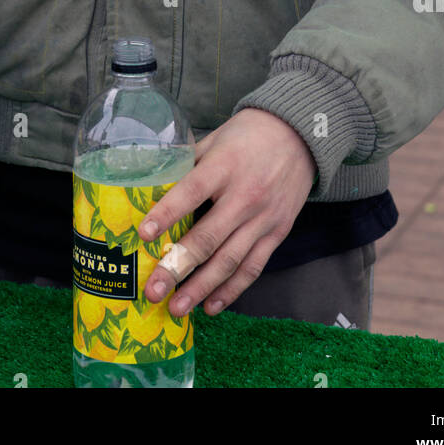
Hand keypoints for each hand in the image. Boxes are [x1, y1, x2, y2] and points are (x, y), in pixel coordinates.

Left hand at [138, 107, 316, 316]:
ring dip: (201, 288)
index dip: (167, 213)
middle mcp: (245, 196)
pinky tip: (211, 306)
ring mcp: (264, 218)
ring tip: (177, 309)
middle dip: (178, 266)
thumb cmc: (248, 135)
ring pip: (230, 261)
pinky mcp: (278, 233)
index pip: (191, 192)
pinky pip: (253, 266)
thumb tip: (151, 185)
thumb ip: (187, 163)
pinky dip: (232, 289)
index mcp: (224, 166)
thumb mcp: (215, 139)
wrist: (300, 136)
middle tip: (153, 290)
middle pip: (208, 237)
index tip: (144, 235)